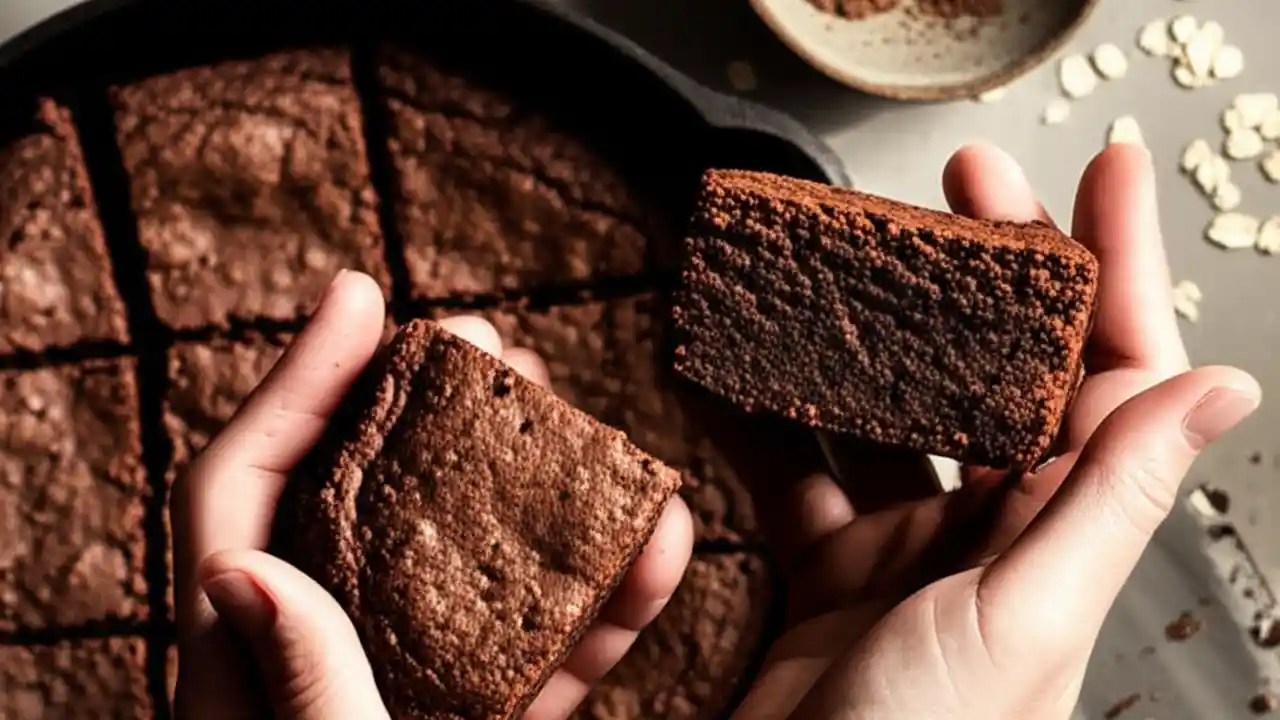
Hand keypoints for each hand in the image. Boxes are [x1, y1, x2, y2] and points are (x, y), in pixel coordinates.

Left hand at [170, 272, 692, 718]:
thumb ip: (296, 682)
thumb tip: (243, 568)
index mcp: (240, 664)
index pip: (240, 491)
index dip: (297, 382)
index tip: (362, 296)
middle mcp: (327, 653)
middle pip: (362, 496)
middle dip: (431, 407)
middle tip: (490, 345)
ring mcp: (412, 689)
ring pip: (465, 556)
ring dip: (529, 486)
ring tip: (579, 430)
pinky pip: (547, 648)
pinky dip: (606, 603)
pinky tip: (655, 551)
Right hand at [728, 143, 1260, 717]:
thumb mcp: (1022, 617)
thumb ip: (1107, 496)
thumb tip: (1218, 387)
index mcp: (1063, 536)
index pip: (1109, 378)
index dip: (1112, 271)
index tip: (1100, 174)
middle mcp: (992, 534)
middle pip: (997, 372)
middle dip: (982, 272)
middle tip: (953, 182)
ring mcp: (905, 550)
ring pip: (886, 410)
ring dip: (860, 337)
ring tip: (831, 260)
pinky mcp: (826, 570)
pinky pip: (794, 469)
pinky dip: (760, 417)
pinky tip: (733, 365)